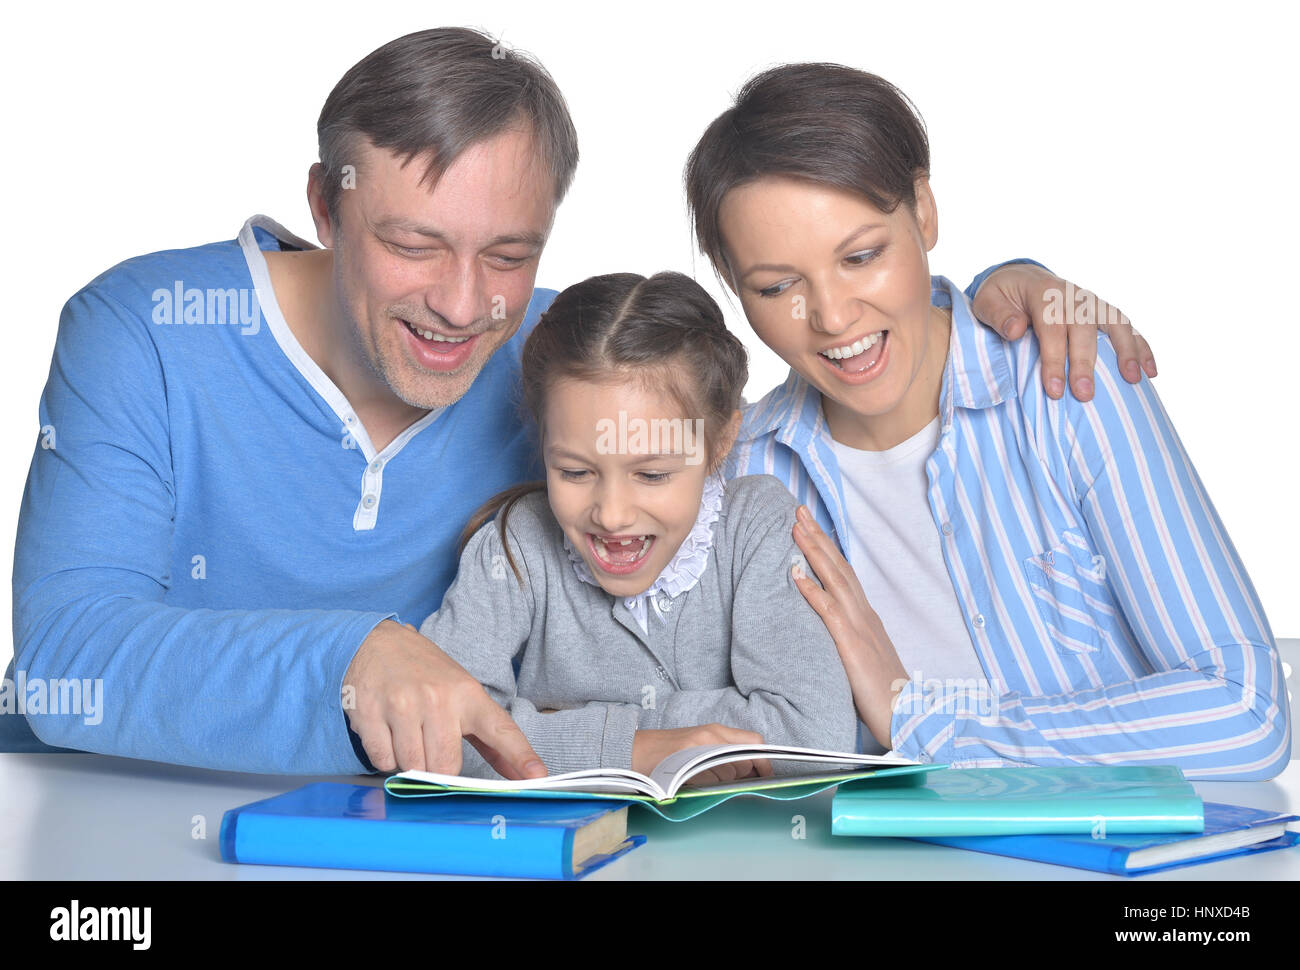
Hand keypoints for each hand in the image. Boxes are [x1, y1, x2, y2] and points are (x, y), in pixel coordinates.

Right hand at [343, 619, 546, 778]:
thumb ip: (490, 738)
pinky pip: (382, 760)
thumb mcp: (463, 694)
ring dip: (409, 762)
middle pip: (446, 766)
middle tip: (429, 744)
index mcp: (468, 695)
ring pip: (411, 767)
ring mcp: (402, 705)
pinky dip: (385, 756)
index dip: (520, 755)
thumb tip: (522, 774)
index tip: (538, 776)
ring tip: (406, 733)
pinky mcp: (370, 712)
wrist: (376, 641)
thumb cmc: (426, 673)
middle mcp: (438, 699)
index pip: (500, 729)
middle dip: (437, 767)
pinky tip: (387, 732)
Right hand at [632, 724, 772, 784]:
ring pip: (730, 773)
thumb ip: (722, 750)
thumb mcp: (698, 742)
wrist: (634, 750)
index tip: (765, 773)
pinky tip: (694, 781)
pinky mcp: (690, 765)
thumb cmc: (667, 750)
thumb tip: (747, 769)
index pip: (755, 742)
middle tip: (725, 777)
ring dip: (724, 781)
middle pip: (746, 761)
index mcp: (716, 731)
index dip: (764, 760)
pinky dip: (709, 785)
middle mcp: (712, 737)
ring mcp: (701, 751)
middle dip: (744, 773)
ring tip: (703, 777)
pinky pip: (712, 781)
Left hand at [790, 506, 907, 749]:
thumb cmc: (884, 693)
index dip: (826, 548)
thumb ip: (848, 639)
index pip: (844, 574)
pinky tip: (796, 575)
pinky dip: (813, 591)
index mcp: (867, 617)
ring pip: (835, 580)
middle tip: (798, 511)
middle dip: (818, 537)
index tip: (809, 527)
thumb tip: (830, 630)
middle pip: (839, 567)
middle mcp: (865, 615)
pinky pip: (830, 613)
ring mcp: (860, 627)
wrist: (908, 716)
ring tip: (795, 528)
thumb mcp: (863, 658)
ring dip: (814, 552)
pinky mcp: (853, 646)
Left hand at [972, 263, 1156, 401]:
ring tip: (1133, 380)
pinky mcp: (1103, 313)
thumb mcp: (987, 301)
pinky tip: (1150, 371)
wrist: (1020, 278)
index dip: (1053, 359)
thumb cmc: (1001, 297)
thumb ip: (998, 315)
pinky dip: (1142, 347)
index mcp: (1043, 292)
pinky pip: (1127, 328)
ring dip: (1126, 351)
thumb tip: (1016, 329)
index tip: (1054, 390)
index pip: (1051, 327)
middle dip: (1085, 363)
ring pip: (1115, 324)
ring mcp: (1092, 303)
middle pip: (1084, 329)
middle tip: (1084, 395)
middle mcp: (1072, 295)